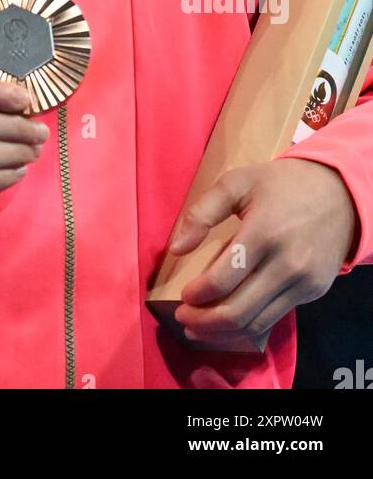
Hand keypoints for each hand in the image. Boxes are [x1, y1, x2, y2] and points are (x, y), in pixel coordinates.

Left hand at [167, 159, 358, 348]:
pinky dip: (249, 326)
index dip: (197, 295)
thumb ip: (202, 212)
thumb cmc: (280, 185)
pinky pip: (275, 318)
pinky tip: (231, 323)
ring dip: (224, 332)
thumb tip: (175, 248)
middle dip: (204, 321)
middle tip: (183, 320)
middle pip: (239, 310)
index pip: (223, 279)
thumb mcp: (237, 182)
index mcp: (263, 232)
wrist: (338, 193)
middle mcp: (286, 263)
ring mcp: (303, 282)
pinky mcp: (313, 292)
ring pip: (257, 322)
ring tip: (200, 329)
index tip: (182, 297)